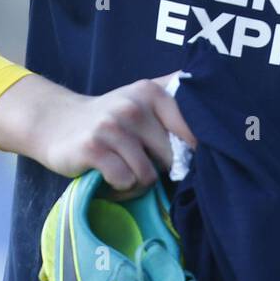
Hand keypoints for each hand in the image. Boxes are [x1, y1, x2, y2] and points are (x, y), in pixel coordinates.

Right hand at [29, 74, 197, 194]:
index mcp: (153, 91)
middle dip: (160, 170)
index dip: (192, 153)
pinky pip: (125, 181)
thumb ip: (177, 106)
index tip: (182, 159)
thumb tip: (221, 130)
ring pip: (148, 175)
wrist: (58, 123)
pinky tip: (110, 179)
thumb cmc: (112, 120)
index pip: (192, 131)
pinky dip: (120, 189)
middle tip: (141, 164)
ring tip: (124, 172)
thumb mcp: (143, 101)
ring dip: (138, 183)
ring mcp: (112, 126)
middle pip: (172, 158)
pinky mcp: (93, 148)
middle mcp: (134, 105)